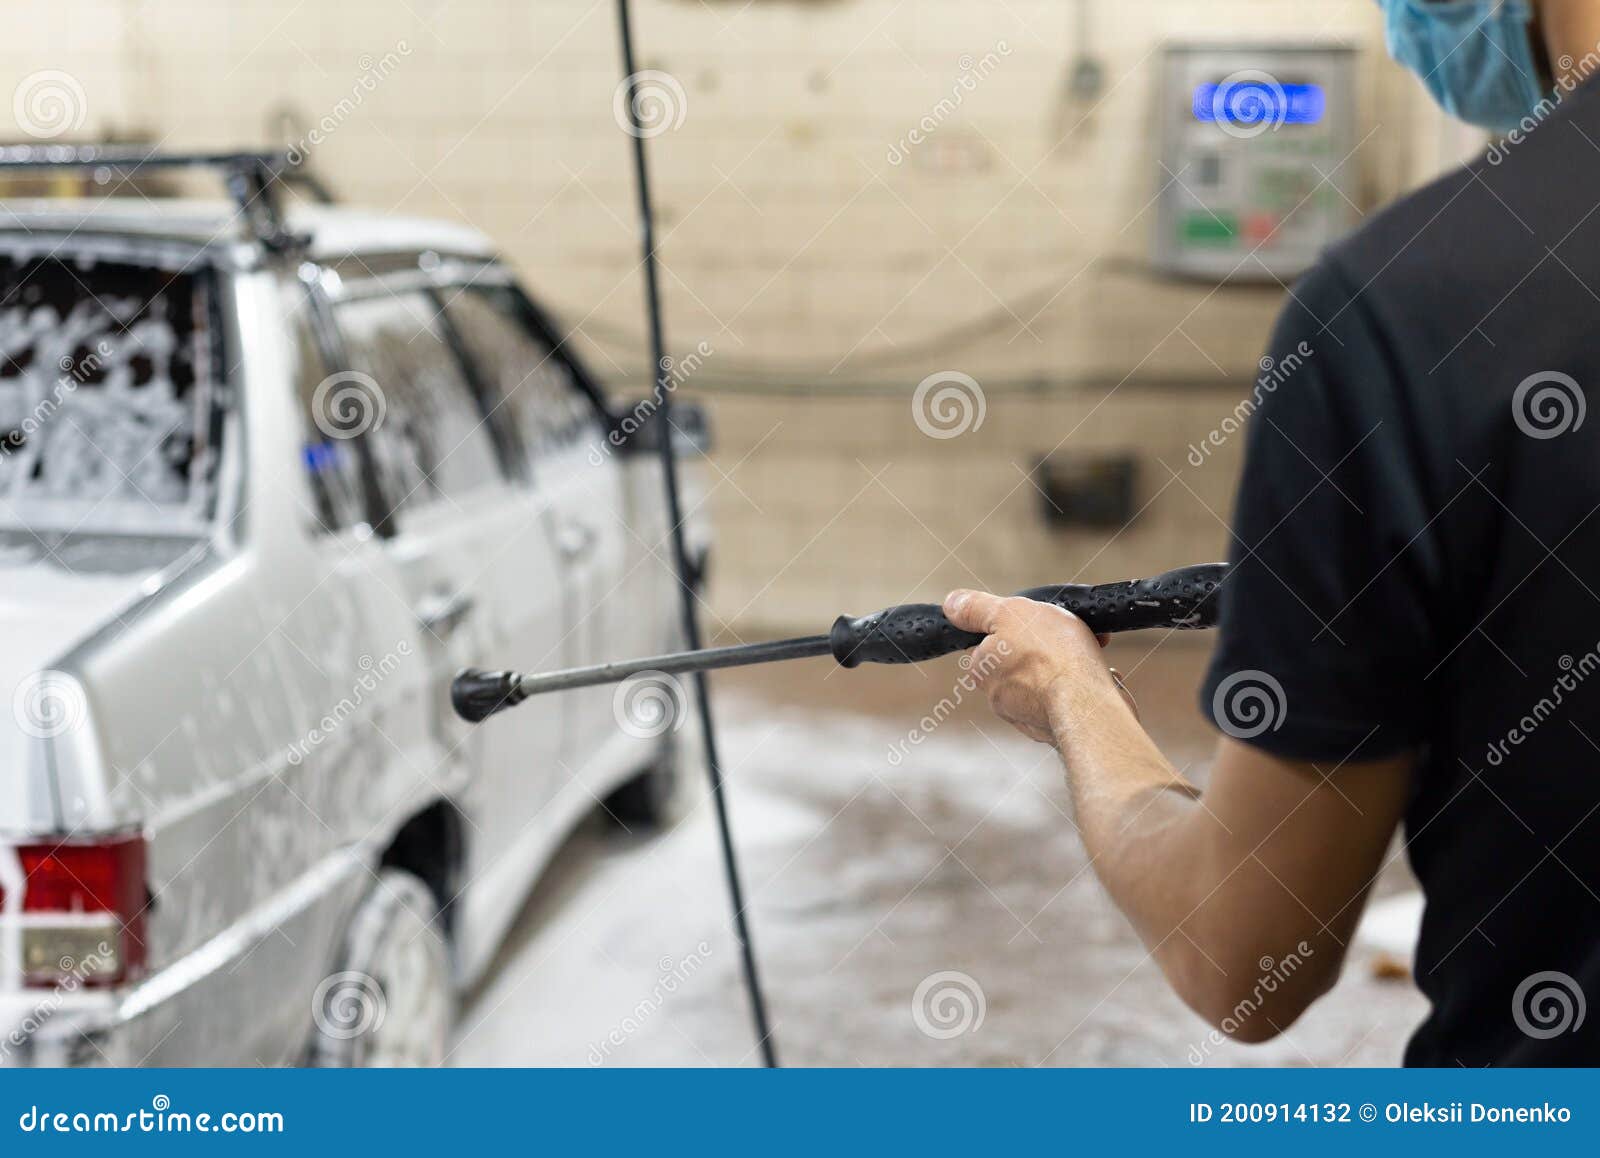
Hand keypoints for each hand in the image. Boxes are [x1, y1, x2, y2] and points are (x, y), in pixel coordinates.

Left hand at [943, 589, 1133, 743]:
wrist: (1088, 706)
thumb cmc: (1052, 656)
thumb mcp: (1010, 613)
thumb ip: (978, 608)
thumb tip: (951, 604)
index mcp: (983, 668)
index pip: (992, 641)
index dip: (1018, 626)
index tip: (1039, 622)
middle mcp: (999, 697)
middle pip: (1022, 660)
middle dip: (1045, 646)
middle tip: (1068, 635)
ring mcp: (1027, 717)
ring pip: (1046, 680)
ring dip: (1065, 666)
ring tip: (1087, 655)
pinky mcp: (1054, 730)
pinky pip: (1066, 701)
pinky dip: (1078, 688)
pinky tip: (1092, 679)